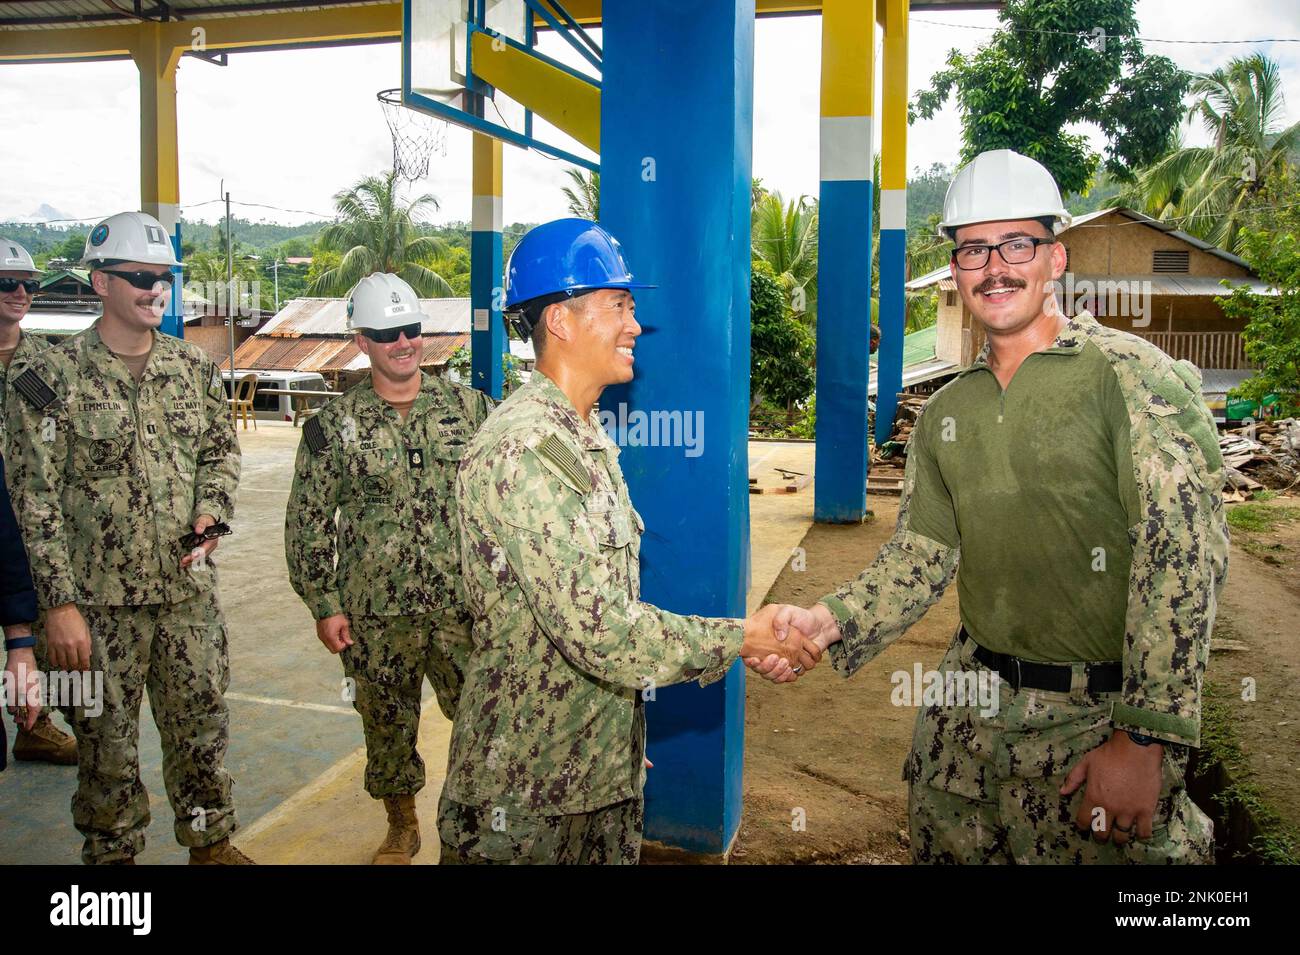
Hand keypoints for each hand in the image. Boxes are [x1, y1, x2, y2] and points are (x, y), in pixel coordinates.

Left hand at [4, 646, 41, 730]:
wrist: (21, 653)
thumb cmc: (17, 670)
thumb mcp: (11, 688)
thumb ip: (13, 701)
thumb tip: (13, 711)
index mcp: (33, 693)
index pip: (34, 711)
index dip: (31, 721)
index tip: (27, 728)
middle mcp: (35, 691)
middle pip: (32, 708)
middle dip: (25, 715)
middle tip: (16, 720)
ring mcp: (32, 686)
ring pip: (27, 701)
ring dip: (20, 707)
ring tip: (12, 709)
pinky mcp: (29, 682)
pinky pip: (25, 695)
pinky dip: (20, 699)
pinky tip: (12, 697)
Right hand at [46, 603, 91, 671]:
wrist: (60, 611)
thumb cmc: (75, 619)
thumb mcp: (86, 630)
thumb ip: (88, 643)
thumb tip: (89, 654)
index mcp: (82, 642)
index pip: (84, 659)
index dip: (85, 666)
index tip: (85, 670)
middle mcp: (71, 646)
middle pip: (73, 663)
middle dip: (76, 668)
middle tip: (76, 670)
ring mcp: (60, 646)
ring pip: (62, 662)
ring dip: (65, 666)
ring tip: (67, 668)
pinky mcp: (51, 644)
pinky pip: (52, 658)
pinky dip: (55, 662)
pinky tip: (57, 663)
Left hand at [181, 514, 220, 568]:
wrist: (207, 522)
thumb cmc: (205, 521)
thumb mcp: (203, 520)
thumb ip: (201, 525)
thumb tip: (198, 531)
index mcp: (212, 539)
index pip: (206, 547)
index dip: (199, 552)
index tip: (193, 556)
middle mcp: (211, 546)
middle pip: (202, 554)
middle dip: (193, 558)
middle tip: (184, 561)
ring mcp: (207, 548)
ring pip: (200, 557)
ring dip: (191, 561)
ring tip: (182, 564)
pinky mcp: (203, 549)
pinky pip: (198, 556)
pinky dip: (191, 560)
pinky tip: (185, 563)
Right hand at [315, 614, 352, 653]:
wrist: (325, 608)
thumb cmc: (335, 615)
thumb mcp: (344, 625)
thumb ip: (346, 635)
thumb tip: (350, 643)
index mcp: (331, 637)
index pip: (337, 649)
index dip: (343, 646)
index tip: (346, 640)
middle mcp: (324, 639)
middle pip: (332, 650)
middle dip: (339, 646)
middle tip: (342, 637)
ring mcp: (321, 637)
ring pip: (329, 646)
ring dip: (334, 643)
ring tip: (338, 633)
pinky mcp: (319, 634)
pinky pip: (325, 641)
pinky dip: (330, 640)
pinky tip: (334, 631)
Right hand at [741, 604, 820, 682]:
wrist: (819, 624)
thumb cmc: (801, 617)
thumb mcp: (787, 611)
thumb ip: (781, 619)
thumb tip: (779, 636)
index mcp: (767, 642)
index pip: (751, 656)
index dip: (750, 661)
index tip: (753, 659)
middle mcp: (773, 654)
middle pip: (761, 669)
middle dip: (766, 667)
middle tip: (774, 657)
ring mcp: (784, 662)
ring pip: (773, 675)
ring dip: (777, 671)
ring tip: (784, 662)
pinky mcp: (795, 667)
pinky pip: (787, 678)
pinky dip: (787, 676)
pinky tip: (790, 669)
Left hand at [1061, 731, 1164, 846]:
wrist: (1136, 748)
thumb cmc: (1110, 754)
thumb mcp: (1086, 763)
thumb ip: (1073, 779)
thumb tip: (1062, 792)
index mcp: (1093, 797)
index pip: (1083, 821)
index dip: (1082, 826)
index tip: (1085, 826)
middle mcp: (1109, 808)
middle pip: (1102, 833)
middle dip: (1100, 836)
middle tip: (1102, 833)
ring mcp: (1128, 811)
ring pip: (1122, 836)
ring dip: (1119, 838)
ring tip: (1119, 836)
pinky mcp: (1146, 810)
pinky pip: (1144, 832)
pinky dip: (1142, 835)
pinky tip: (1139, 832)